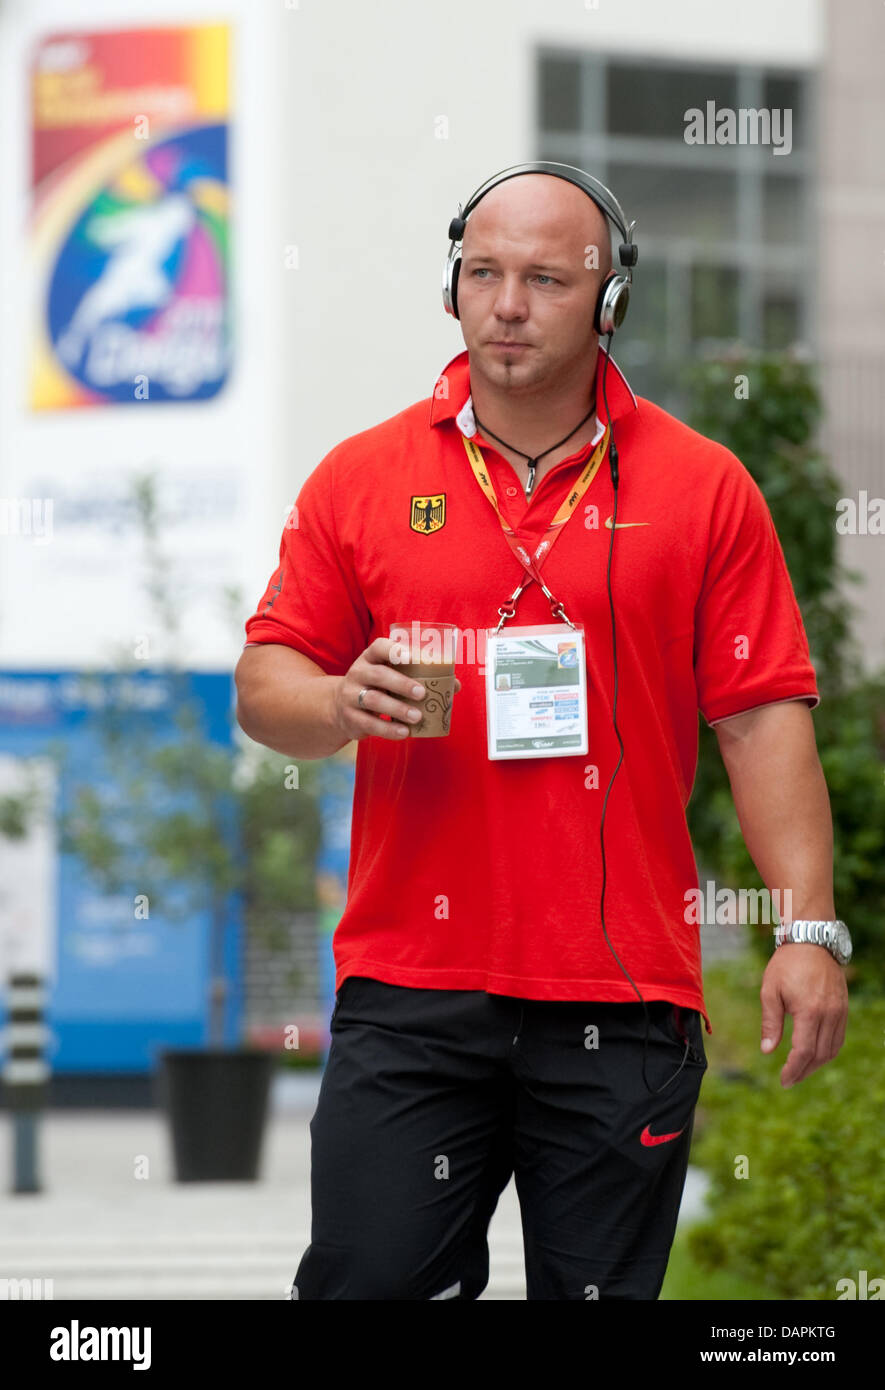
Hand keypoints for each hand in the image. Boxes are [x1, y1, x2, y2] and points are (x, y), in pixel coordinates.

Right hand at [332, 636, 461, 742]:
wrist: (340, 706)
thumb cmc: (377, 687)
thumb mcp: (391, 677)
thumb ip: (418, 677)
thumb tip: (455, 685)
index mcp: (371, 658)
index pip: (379, 647)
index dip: (394, 651)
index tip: (411, 657)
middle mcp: (358, 673)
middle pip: (378, 675)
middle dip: (401, 683)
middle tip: (422, 693)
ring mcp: (351, 695)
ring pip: (374, 700)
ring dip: (397, 709)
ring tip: (417, 717)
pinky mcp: (350, 717)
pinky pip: (370, 723)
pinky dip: (388, 729)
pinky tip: (404, 732)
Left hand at [759, 943, 847, 1086]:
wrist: (812, 941)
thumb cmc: (787, 964)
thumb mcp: (770, 991)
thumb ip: (770, 1023)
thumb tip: (767, 1051)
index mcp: (809, 1010)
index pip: (804, 1051)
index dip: (794, 1069)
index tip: (783, 1080)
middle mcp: (829, 1014)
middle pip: (820, 1054)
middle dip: (804, 1071)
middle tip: (788, 1080)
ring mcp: (839, 1011)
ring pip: (833, 1049)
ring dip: (817, 1064)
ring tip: (800, 1070)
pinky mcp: (843, 1008)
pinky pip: (839, 1037)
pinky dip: (827, 1050)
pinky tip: (814, 1054)